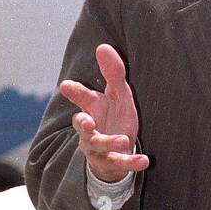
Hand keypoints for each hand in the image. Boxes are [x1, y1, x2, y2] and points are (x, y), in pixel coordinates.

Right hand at [60, 43, 149, 183]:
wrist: (117, 150)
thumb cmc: (115, 117)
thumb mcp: (118, 94)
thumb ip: (113, 73)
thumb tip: (102, 46)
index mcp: (93, 109)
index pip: (82, 98)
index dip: (74, 92)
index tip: (65, 85)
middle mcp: (91, 129)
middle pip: (82, 127)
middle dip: (83, 124)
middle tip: (87, 121)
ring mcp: (99, 147)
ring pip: (99, 146)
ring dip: (110, 143)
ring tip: (124, 140)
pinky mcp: (112, 162)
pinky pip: (120, 163)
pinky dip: (132, 162)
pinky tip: (145, 160)